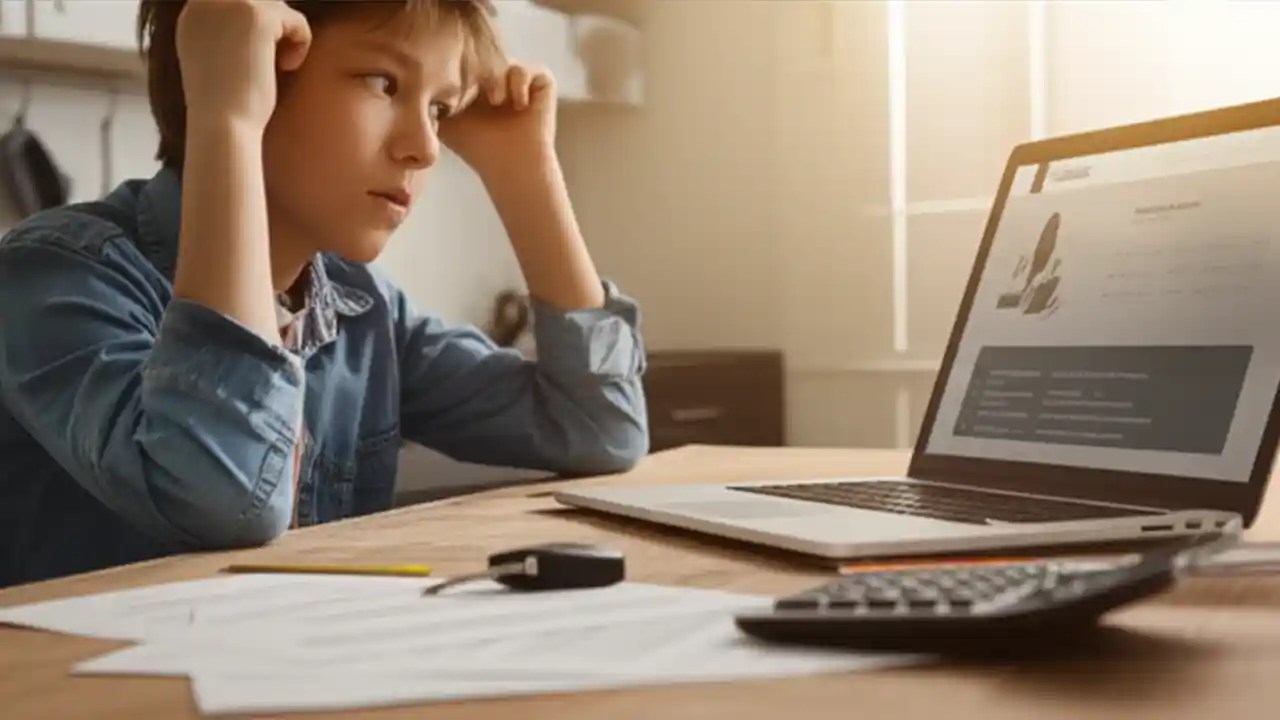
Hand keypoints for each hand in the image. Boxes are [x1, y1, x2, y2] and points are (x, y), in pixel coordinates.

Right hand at [176, 0, 311, 133]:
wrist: (222, 124)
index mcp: (193, 14)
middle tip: (274, 61)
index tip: (260, 57)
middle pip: (260, 2)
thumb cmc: (226, 105)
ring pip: (278, 7)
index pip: (238, 5)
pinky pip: (295, 19)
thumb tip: (269, 26)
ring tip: (281, 64)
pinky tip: (287, 66)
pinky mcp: (257, 15)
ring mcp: (230, 5)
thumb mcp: (219, 61)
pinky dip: (300, 43)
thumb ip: (232, 35)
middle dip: (275, 28)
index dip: (259, 28)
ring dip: (287, 35)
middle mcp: (206, 2)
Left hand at [440, 62, 557, 178]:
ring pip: (503, 61)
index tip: (456, 91)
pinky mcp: (542, 81)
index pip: (465, 61)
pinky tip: (518, 105)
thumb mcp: (445, 119)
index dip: (458, 70)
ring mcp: (522, 79)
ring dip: (497, 79)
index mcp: (478, 84)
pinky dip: (518, 83)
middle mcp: (501, 78)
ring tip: (497, 102)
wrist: (511, 164)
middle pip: (484, 56)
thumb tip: (409, 83)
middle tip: (475, 94)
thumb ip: (429, 100)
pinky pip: (525, 68)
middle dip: (478, 72)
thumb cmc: (478, 148)